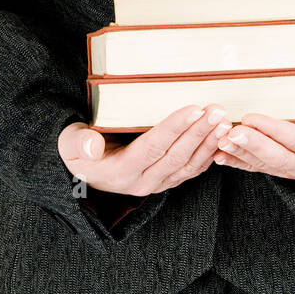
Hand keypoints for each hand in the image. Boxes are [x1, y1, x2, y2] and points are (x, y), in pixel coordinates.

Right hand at [58, 104, 233, 194]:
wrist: (85, 171)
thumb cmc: (78, 151)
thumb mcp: (69, 144)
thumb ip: (77, 142)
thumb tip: (90, 145)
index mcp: (119, 172)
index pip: (151, 147)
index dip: (174, 128)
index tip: (194, 108)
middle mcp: (141, 182)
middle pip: (176, 156)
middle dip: (199, 132)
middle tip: (217, 110)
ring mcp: (156, 184)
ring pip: (188, 165)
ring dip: (209, 143)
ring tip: (225, 121)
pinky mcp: (166, 182)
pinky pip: (192, 171)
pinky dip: (209, 155)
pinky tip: (222, 139)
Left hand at [212, 112, 294, 181]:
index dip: (275, 130)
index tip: (253, 117)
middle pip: (275, 156)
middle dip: (251, 144)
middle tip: (229, 131)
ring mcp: (291, 170)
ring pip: (262, 164)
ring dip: (239, 153)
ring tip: (218, 140)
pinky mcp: (281, 169)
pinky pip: (256, 168)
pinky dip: (237, 162)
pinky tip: (217, 155)